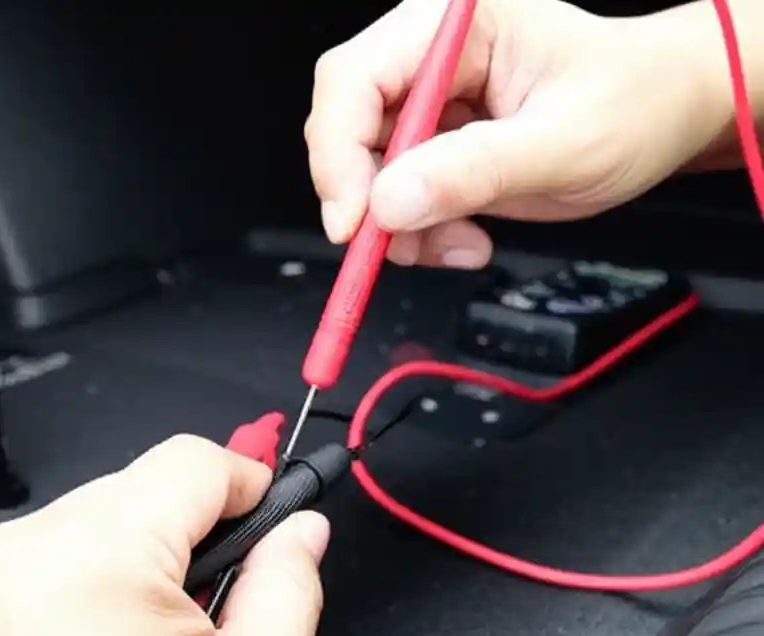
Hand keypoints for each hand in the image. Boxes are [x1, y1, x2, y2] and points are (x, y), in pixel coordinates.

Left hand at [0, 434, 330, 635]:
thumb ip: (285, 594)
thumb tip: (300, 538)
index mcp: (90, 557)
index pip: (192, 461)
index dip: (252, 483)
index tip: (279, 514)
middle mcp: (14, 560)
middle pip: (133, 495)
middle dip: (190, 538)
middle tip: (225, 614)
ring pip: (82, 538)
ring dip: (132, 577)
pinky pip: (33, 584)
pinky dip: (78, 609)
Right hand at [305, 0, 733, 268]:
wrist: (665, 113)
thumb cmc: (636, 102)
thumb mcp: (565, 144)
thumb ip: (475, 171)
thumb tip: (390, 202)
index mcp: (454, 21)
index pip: (355, 78)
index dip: (339, 152)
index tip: (355, 221)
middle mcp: (427, 50)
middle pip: (344, 123)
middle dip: (368, 196)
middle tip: (399, 245)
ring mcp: (425, 95)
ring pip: (362, 168)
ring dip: (398, 223)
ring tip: (460, 242)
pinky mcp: (429, 137)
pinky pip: (390, 191)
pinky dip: (417, 228)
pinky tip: (464, 235)